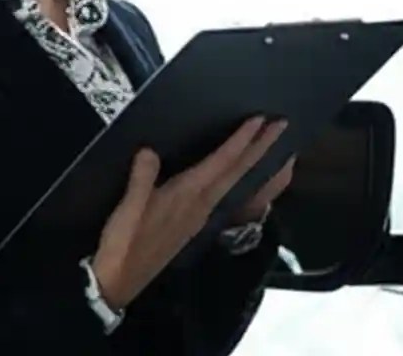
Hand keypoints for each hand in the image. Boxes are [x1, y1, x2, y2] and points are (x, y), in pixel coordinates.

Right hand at [91, 116, 286, 309]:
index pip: (222, 162)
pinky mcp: (192, 224)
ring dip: (252, 161)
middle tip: (282, 125)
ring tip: (266, 144)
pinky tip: (234, 175)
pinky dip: (236, 177)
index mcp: (189, 196)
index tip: (261, 120)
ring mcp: (199, 215)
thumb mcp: (128, 209)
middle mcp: (201, 204)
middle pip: (238, 171)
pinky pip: (222, 193)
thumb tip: (150, 150)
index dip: (242, 140)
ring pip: (233, 182)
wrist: (119, 282)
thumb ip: (142, 178)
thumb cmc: (123, 243)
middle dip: (260, 147)